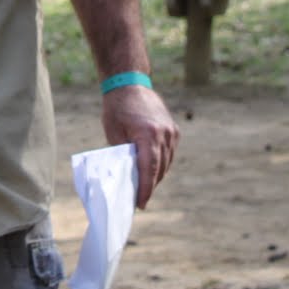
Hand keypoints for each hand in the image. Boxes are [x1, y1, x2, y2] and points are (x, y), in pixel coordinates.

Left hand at [101, 84, 178, 208]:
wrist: (130, 84)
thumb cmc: (117, 108)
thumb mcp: (114, 133)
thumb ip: (124, 154)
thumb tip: (128, 176)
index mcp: (148, 134)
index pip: (149, 169)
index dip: (146, 189)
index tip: (141, 204)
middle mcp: (165, 134)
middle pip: (159, 169)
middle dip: (150, 186)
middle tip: (139, 200)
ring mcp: (172, 132)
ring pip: (166, 163)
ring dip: (156, 176)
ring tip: (144, 188)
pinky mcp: (174, 130)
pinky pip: (169, 154)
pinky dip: (161, 164)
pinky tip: (151, 171)